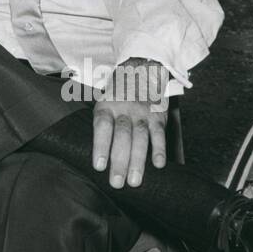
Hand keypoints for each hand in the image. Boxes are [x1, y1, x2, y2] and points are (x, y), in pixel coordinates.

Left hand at [91, 57, 170, 188]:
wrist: (141, 68)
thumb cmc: (117, 93)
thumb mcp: (103, 101)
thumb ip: (102, 124)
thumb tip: (93, 153)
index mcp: (106, 106)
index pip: (102, 126)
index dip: (100, 146)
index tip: (99, 166)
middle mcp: (124, 109)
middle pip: (121, 136)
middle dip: (119, 161)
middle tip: (117, 183)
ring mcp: (142, 112)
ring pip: (140, 137)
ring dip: (138, 161)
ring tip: (134, 181)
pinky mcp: (158, 115)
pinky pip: (159, 133)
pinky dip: (159, 148)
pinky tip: (159, 165)